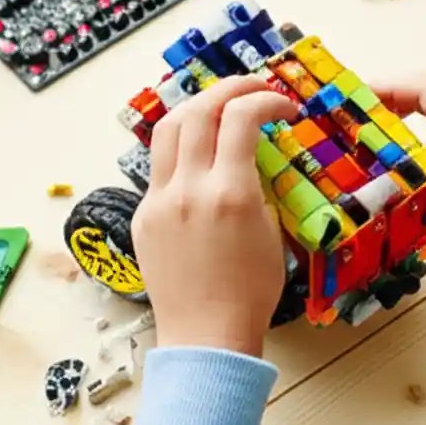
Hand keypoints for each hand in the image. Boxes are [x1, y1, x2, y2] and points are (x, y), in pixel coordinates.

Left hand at [133, 76, 298, 356]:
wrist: (207, 336)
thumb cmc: (251, 292)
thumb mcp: (270, 230)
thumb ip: (257, 184)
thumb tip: (251, 154)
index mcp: (228, 193)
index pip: (241, 117)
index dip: (265, 99)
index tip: (283, 106)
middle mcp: (188, 189)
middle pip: (198, 110)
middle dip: (230, 88)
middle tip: (253, 89)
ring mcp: (159, 201)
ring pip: (168, 129)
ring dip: (197, 108)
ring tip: (219, 108)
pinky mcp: (143, 215)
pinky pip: (159, 167)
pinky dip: (182, 149)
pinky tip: (199, 156)